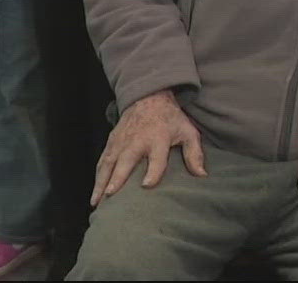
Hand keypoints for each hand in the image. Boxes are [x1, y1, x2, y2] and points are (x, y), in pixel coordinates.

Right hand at [92, 89, 206, 207]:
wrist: (149, 96)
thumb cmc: (170, 119)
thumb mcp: (188, 132)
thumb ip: (194, 154)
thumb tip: (202, 176)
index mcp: (158, 138)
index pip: (156, 158)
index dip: (153, 172)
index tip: (146, 185)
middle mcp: (137, 140)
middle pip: (126, 160)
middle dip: (117, 177)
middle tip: (111, 195)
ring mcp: (121, 141)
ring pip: (109, 163)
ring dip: (101, 182)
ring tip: (97, 202)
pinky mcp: (112, 141)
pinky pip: (102, 160)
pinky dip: (97, 177)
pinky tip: (95, 193)